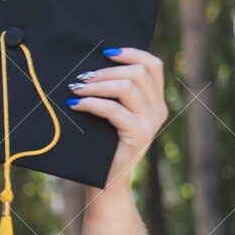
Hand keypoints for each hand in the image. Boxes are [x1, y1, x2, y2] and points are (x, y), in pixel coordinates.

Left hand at [66, 47, 166, 195]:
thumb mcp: (112, 115)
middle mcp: (158, 110)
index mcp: (155, 101)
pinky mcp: (138, 135)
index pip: (153, 65)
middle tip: (81, 78)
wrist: (106, 182)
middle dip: (106, 71)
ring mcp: (150, 123)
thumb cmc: (102, 146)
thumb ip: (113, 94)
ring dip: (97, 85)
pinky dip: (92, 103)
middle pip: (138, 73)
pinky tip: (76, 104)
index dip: (131, 53)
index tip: (106, 52)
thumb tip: (93, 66)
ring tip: (76, 89)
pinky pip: (114, 110)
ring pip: (127, 88)